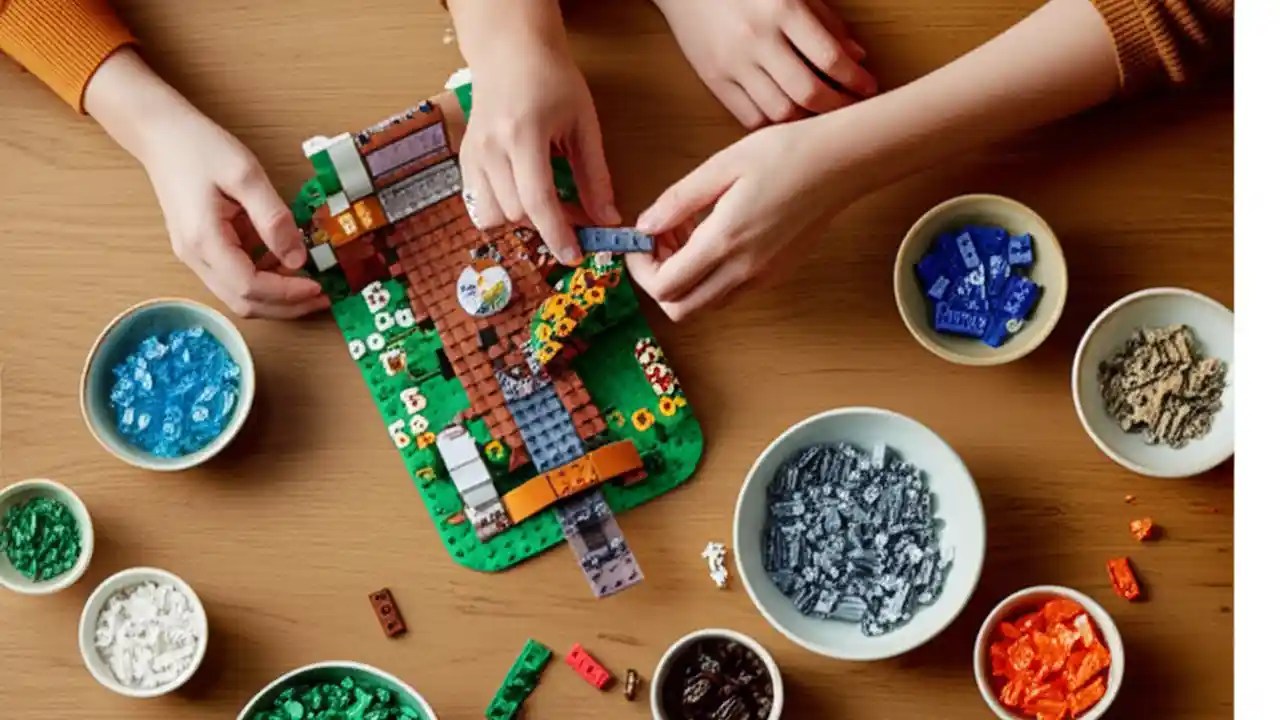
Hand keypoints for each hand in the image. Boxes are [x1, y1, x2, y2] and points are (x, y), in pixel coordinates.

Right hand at [85, 50, 325, 318]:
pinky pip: (234, 277)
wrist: (160, 134)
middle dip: (286, 306)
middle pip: (244, 302)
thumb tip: (298, 258)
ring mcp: (195, 256)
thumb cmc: (200, 147)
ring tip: (310, 283)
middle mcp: (196, 257)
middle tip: (323, 297)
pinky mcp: (200, 250)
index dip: (287, 293)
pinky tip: (284, 263)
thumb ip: (273, 217)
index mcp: (205, 240)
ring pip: (238, 295)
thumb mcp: (246, 174)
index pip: (250, 286)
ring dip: (276, 297)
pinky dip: (263, 279)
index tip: (319, 288)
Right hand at [458, 17, 619, 264]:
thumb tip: (608, 220)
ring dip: (522, 219)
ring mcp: (472, 155)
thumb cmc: (552, 80)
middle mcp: (490, 149)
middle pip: (516, 214)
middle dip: (547, 223)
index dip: (557, 235)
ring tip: (544, 200)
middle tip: (574, 213)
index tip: (575, 255)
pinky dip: (502, 209)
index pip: (537, 202)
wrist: (510, 51)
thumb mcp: (584, 124)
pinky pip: (479, 203)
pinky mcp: (464, 160)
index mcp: (522, 135)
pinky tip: (522, 191)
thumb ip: (595, 176)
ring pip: (492, 216)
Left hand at [630, 116, 863, 320]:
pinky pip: (728, 292)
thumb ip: (678, 201)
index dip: (640, 269)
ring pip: (705, 304)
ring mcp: (762, 277)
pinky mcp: (775, 274)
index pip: (664, 287)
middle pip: (680, 309)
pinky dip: (709, 276)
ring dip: (684, 281)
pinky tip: (713, 236)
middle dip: (658, 282)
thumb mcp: (721, 166)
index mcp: (724, 242)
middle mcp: (743, 271)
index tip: (640, 240)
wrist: (841, 162)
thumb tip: (644, 226)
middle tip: (659, 242)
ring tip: (686, 235)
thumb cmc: (785, 154)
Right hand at [654, 0, 876, 127]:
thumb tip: (856, 56)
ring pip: (779, 111)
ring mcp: (733, 63)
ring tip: (820, 113)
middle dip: (836, 107)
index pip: (830, 58)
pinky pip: (749, 116)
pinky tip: (786, 113)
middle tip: (849, 108)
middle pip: (807, 93)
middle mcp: (757, 39)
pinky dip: (773, 122)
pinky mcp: (713, 79)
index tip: (868, 88)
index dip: (856, 79)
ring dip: (806, 119)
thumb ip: (825, 20)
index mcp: (782, 9)